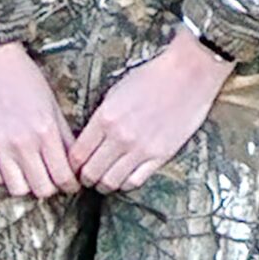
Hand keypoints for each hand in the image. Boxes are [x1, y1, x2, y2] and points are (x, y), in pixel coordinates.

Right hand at [0, 41, 77, 198]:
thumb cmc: (26, 80)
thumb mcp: (53, 105)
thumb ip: (64, 137)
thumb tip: (75, 164)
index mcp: (45, 132)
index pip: (63, 177)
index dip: (71, 185)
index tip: (70, 184)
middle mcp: (22, 143)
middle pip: (42, 189)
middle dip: (51, 187)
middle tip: (50, 178)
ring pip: (17, 189)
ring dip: (26, 184)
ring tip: (28, 173)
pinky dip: (2, 177)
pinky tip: (8, 166)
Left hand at [70, 29, 233, 192]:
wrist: (187, 75)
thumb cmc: (151, 78)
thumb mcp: (114, 93)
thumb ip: (99, 118)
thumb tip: (87, 141)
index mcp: (104, 118)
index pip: (77, 154)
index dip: (72, 165)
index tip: (74, 166)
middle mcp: (120, 137)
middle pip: (91, 172)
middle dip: (85, 177)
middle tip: (86, 177)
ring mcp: (141, 148)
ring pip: (111, 182)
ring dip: (104, 184)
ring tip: (103, 180)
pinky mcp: (160, 156)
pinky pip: (135, 181)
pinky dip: (125, 184)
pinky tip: (123, 177)